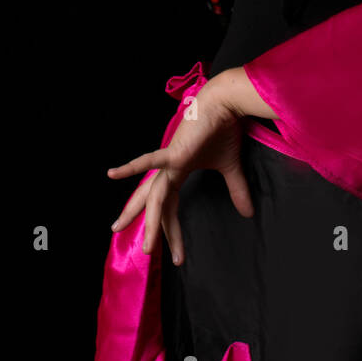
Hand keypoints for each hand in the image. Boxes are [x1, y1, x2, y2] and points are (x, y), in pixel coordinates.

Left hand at [106, 78, 252, 265]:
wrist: (225, 104)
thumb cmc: (224, 130)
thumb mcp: (231, 167)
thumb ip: (237, 189)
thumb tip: (248, 213)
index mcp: (179, 172)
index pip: (172, 207)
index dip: (174, 231)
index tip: (178, 256)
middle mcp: (169, 169)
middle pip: (156, 204)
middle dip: (150, 228)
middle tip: (144, 252)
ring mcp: (169, 161)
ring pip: (156, 197)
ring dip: (152, 222)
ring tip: (148, 247)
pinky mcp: (174, 152)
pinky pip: (151, 161)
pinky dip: (132, 168)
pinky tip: (112, 174)